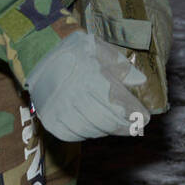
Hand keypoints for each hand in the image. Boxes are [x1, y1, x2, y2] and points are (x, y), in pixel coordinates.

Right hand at [27, 29, 150, 141]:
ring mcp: (61, 109)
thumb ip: (121, 67)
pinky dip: (87, 134)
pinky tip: (95, 128)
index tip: (143, 119)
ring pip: (91, 130)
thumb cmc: (76, 50)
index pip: (119, 105)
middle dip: (123, 126)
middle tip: (132, 127)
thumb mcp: (101, 50)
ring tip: (115, 126)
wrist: (41, 53)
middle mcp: (75, 96)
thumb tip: (141, 82)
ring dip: (106, 130)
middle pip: (107, 120)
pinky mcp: (51, 119)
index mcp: (91, 77)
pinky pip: (73, 135)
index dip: (133, 115)